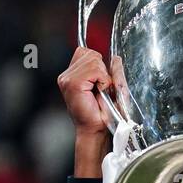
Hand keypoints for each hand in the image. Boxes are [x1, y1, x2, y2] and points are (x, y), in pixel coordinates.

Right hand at [57, 47, 114, 176]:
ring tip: (100, 92)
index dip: (98, 64)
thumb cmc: (103, 114)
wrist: (97, 130)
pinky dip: (103, 81)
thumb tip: (116, 58)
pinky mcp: (73, 84)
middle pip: (90, 54)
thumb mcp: (112, 88)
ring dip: (103, 76)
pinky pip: (95, 70)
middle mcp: (66, 76)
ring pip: (93, 60)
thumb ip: (113, 72)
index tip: (100, 82)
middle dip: (102, 70)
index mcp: (72, 75)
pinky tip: (99, 92)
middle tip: (101, 89)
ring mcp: (67, 79)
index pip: (85, 52)